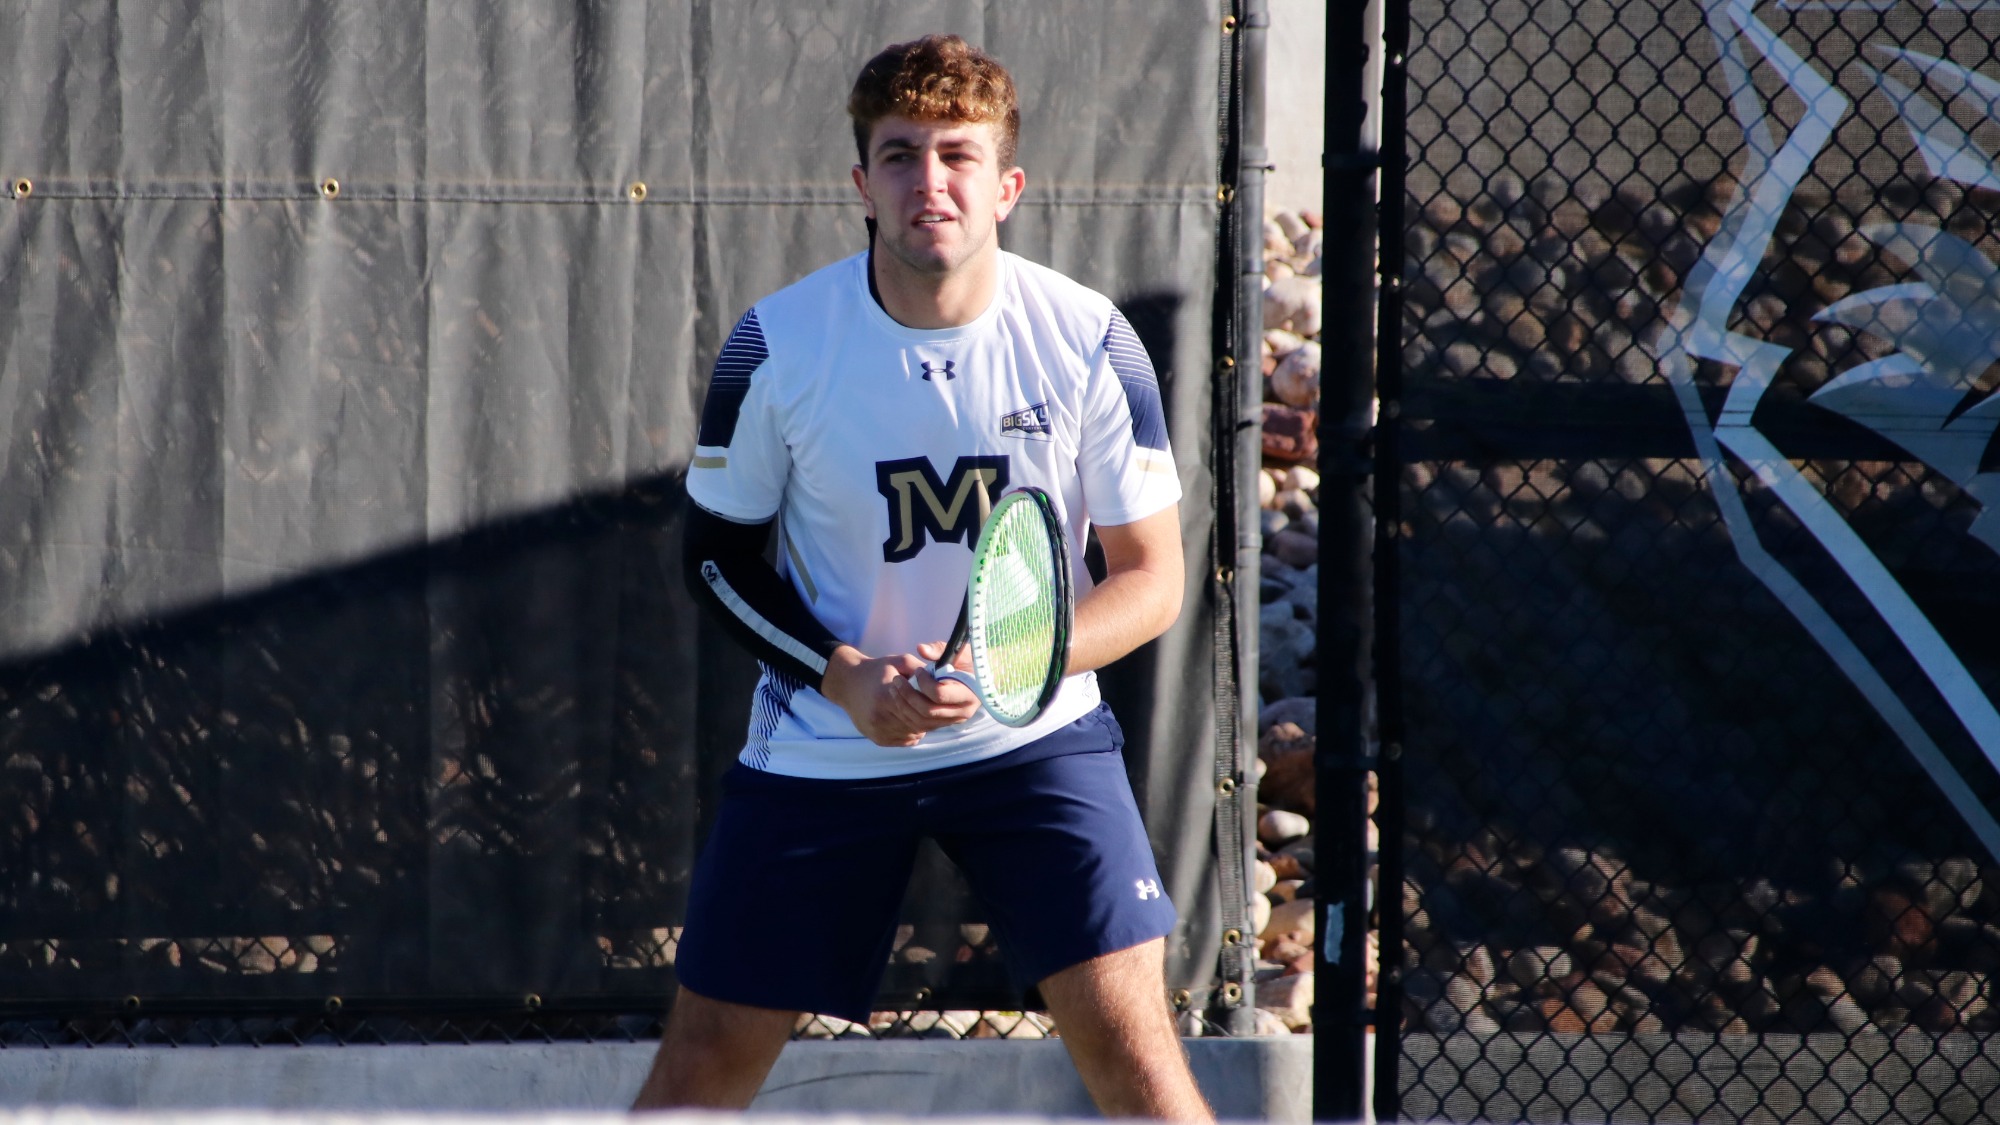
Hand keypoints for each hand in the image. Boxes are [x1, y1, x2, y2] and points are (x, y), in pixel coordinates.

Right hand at [821, 643, 978, 746]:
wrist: (849, 682)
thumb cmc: (877, 670)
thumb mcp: (899, 662)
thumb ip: (920, 668)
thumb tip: (942, 677)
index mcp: (886, 697)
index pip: (919, 710)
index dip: (932, 706)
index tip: (939, 700)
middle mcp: (880, 717)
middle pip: (917, 724)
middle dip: (930, 718)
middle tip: (938, 709)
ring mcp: (877, 730)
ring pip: (911, 734)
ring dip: (922, 726)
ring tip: (926, 713)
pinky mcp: (876, 738)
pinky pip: (903, 741)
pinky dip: (912, 733)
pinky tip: (914, 721)